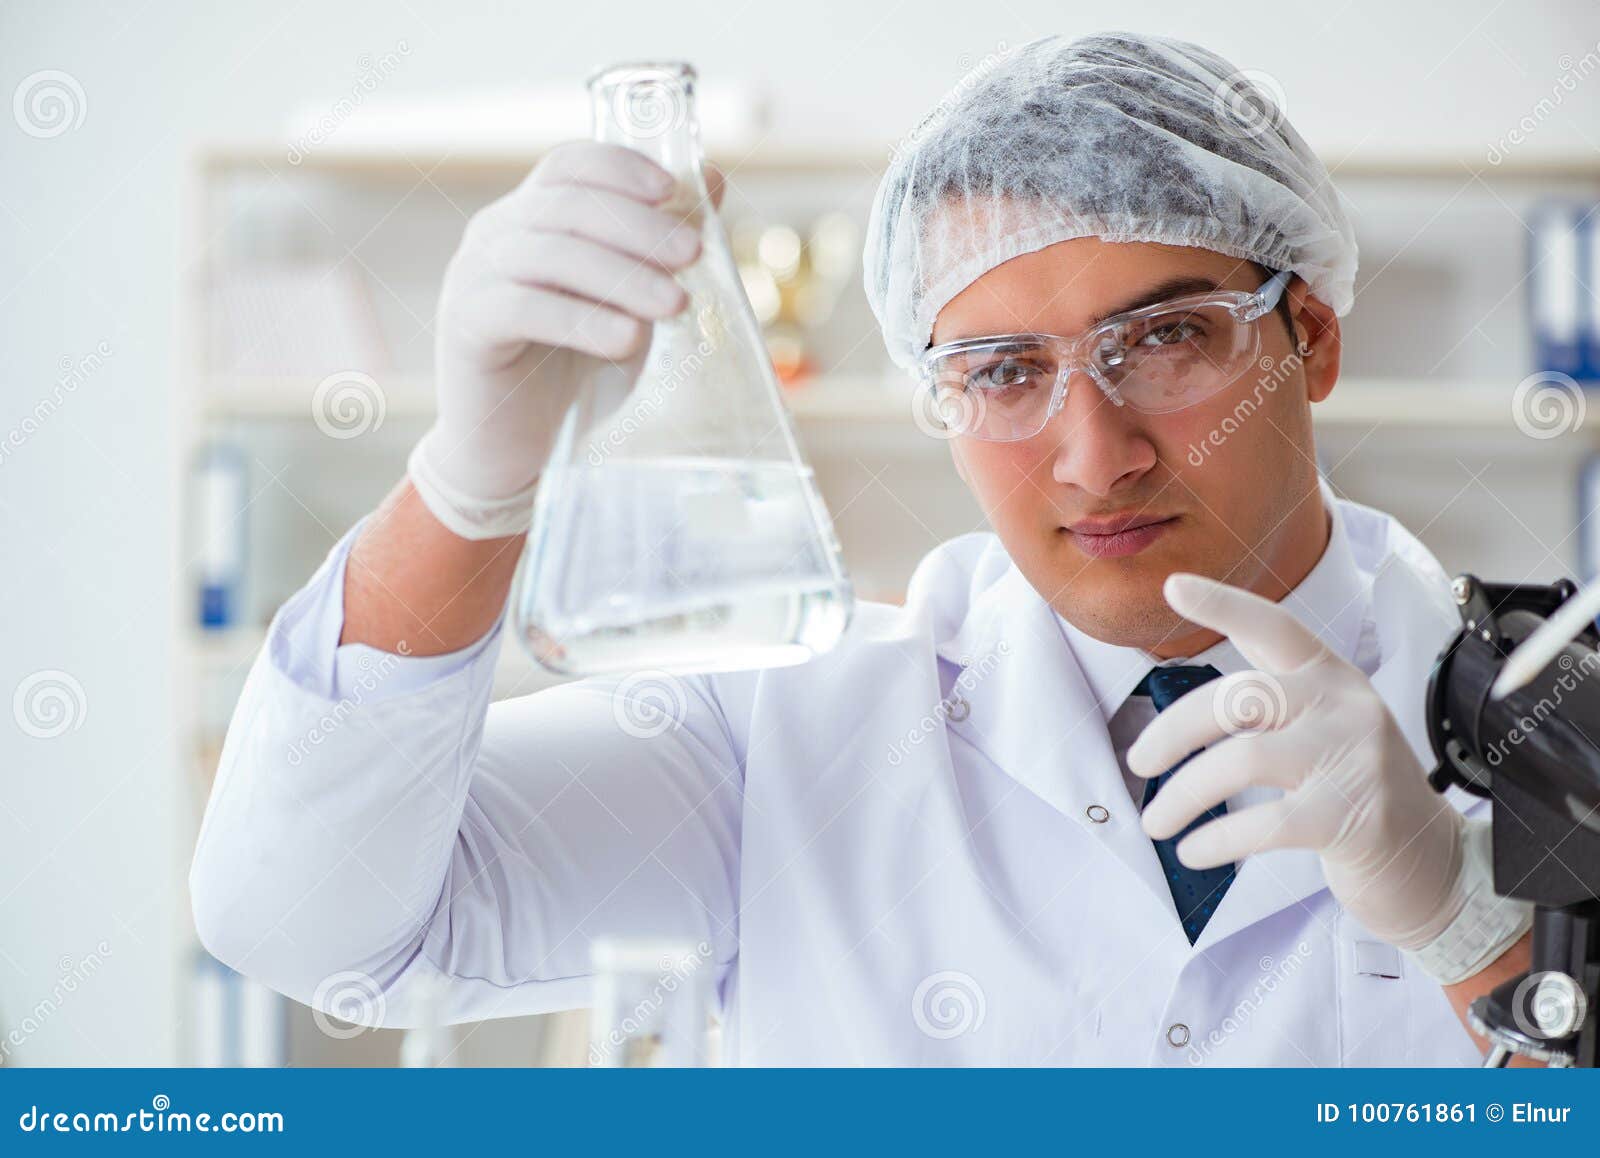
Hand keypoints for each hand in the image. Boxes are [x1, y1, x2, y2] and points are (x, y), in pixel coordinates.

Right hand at [411, 140, 713, 536]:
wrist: (517, 447)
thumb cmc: (575, 370)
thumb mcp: (628, 303)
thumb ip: (658, 246)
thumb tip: (710, 179)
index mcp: (532, 216)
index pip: (569, 165)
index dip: (619, 168)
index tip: (672, 191)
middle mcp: (496, 235)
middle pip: (565, 204)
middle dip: (636, 226)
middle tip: (690, 253)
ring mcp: (474, 277)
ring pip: (548, 253)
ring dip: (619, 274)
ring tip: (673, 304)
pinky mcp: (467, 326)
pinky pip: (523, 308)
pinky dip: (581, 320)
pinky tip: (625, 339)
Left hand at [1127, 572, 1463, 950]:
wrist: (1434, 865)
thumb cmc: (1358, 795)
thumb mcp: (1327, 728)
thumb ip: (1272, 705)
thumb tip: (1183, 714)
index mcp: (1330, 677)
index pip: (1275, 627)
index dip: (1224, 604)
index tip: (1173, 587)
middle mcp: (1344, 706)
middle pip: (1238, 699)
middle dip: (1172, 732)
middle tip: (1138, 762)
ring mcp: (1353, 758)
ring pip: (1242, 759)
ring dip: (1182, 794)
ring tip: (1155, 822)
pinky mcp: (1353, 816)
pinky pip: (1264, 823)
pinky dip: (1216, 839)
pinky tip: (1193, 851)